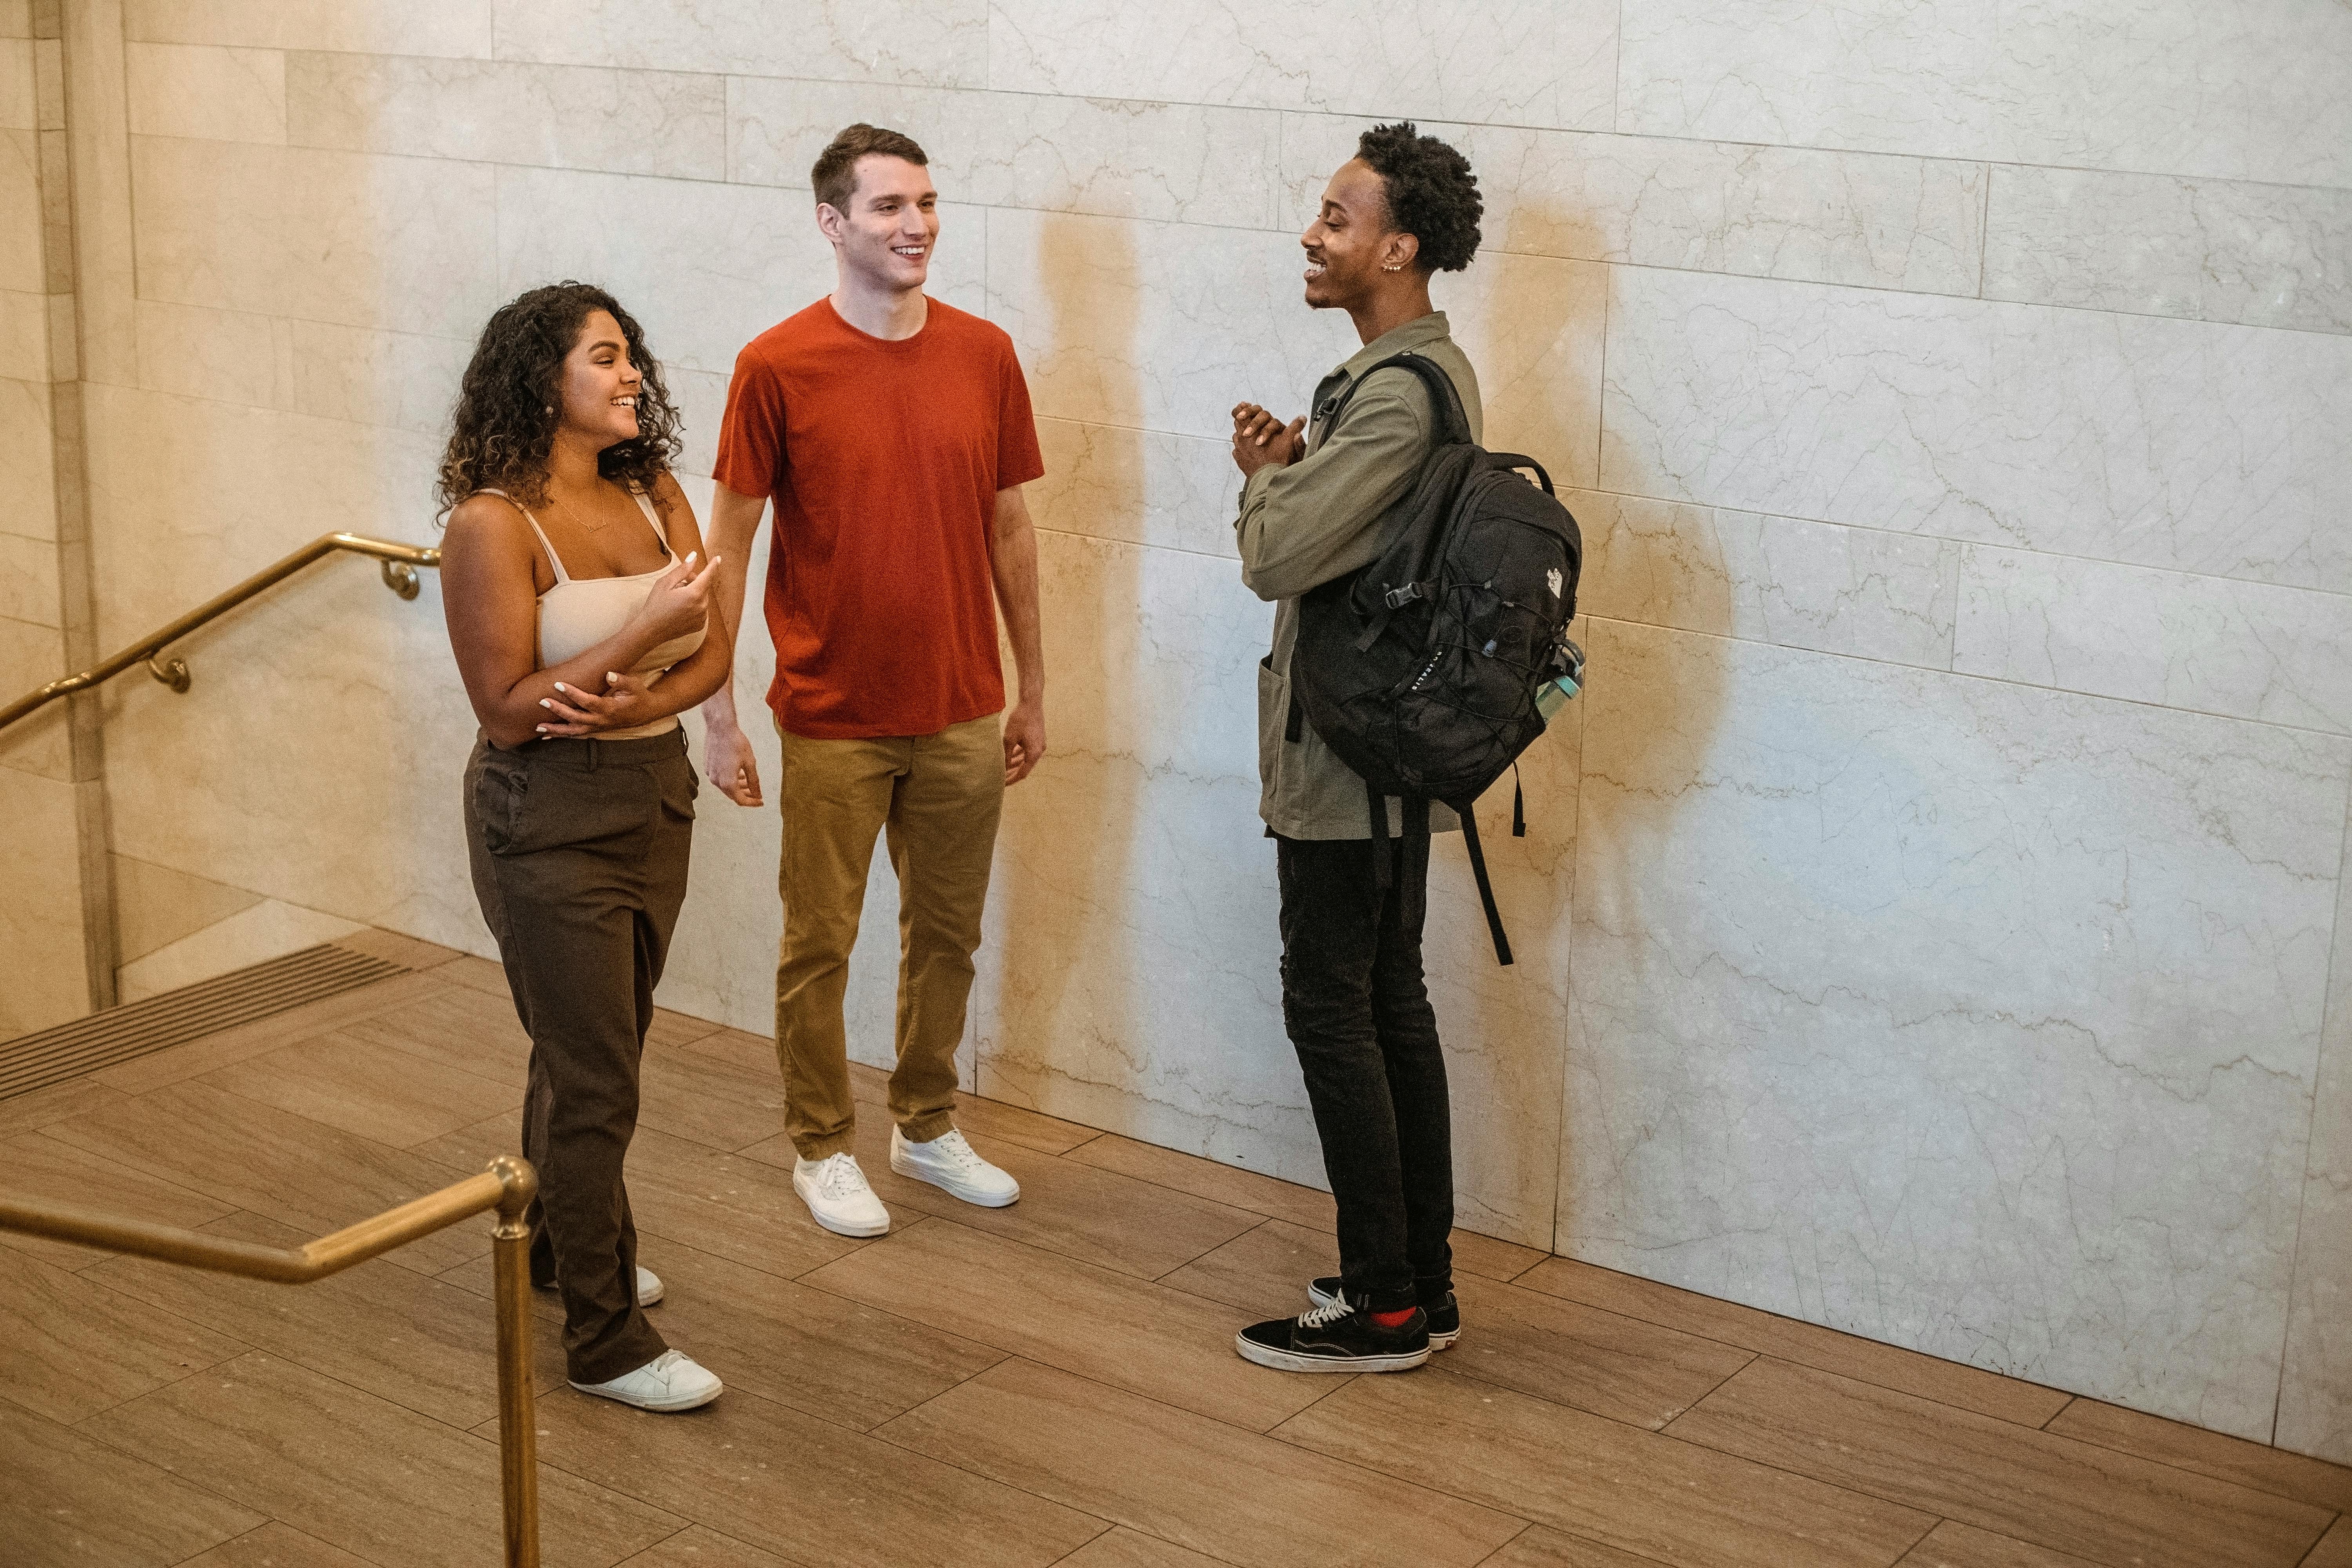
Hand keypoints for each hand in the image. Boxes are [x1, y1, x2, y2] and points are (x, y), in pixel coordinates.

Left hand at [535, 671, 650, 737]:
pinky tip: (547, 736)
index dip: (572, 694)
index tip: (558, 684)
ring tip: (538, 727)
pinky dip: (561, 736)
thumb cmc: (639, 695)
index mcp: (610, 709)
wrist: (646, 712)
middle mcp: (602, 721)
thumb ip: (621, 680)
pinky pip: (576, 735)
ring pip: (574, 731)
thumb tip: (608, 674)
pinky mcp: (595, 730)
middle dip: (558, 711)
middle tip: (542, 701)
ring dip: (556, 730)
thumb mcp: (634, 685)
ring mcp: (598, 727)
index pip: (588, 701)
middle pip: (576, 718)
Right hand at [630, 550, 720, 642]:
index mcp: (694, 594)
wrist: (650, 630)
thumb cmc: (655, 605)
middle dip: (693, 582)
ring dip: (693, 594)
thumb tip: (694, 556)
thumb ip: (682, 569)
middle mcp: (702, 606)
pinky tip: (679, 609)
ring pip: (702, 598)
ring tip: (675, 599)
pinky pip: (700, 610)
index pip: (709, 575)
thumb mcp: (665, 583)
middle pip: (703, 587)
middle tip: (677, 584)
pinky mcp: (700, 625)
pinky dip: (693, 606)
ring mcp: (702, 617)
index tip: (717, 558)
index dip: (713, 565)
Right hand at [704, 715, 764, 805]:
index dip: (752, 802)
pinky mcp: (708, 767)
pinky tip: (738, 773)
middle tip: (756, 793)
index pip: (741, 800)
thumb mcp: (750, 763)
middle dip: (746, 795)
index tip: (760, 801)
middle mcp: (716, 781)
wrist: (720, 728)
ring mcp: (710, 774)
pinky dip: (730, 780)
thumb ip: (754, 782)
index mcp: (727, 782)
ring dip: (738, 787)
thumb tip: (758, 794)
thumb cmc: (735, 742)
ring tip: (748, 781)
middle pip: (733, 795)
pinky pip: (720, 779)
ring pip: (726, 787)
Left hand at [1003, 698, 1044, 785]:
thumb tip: (1002, 768)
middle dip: (1013, 773)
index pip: (1022, 773)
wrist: (1031, 703)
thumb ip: (1006, 756)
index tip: (1002, 784)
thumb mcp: (1009, 739)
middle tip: (1001, 779)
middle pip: (1025, 768)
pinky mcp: (1037, 739)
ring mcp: (1039, 745)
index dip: (1011, 780)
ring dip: (1016, 764)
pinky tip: (1011, 756)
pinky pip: (1028, 751)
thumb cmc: (1020, 720)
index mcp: (1034, 754)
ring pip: (1026, 759)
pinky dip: (1020, 755)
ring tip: (1005, 770)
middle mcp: (1039, 751)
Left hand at [1231, 402, 1304, 478]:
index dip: (1243, 409)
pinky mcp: (1240, 459)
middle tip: (1247, 419)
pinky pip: (1237, 450)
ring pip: (1237, 436)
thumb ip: (1295, 427)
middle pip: (1238, 424)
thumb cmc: (1276, 460)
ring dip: (1243, 434)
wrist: (1268, 479)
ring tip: (1251, 435)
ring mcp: (1240, 449)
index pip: (1241, 414)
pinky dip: (1242, 447)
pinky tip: (1250, 449)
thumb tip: (1301, 418)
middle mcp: (1242, 439)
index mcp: (1251, 430)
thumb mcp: (1289, 440)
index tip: (1244, 406)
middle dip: (1244, 421)